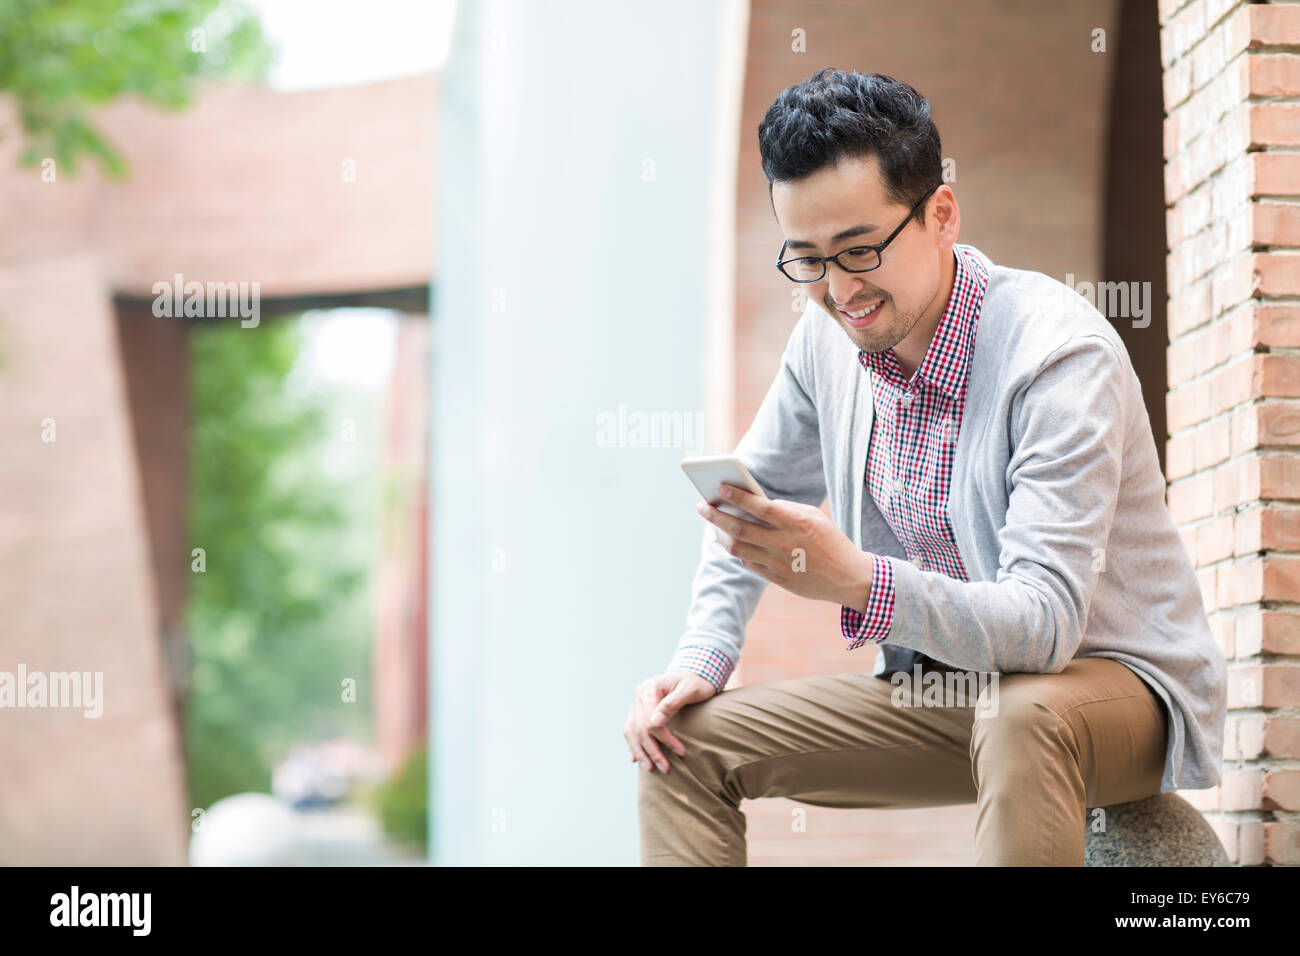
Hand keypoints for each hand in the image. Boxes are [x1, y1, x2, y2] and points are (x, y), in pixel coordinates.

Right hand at [623, 671, 714, 772]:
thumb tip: (655, 723)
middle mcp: (639, 696)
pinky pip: (631, 729)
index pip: (650, 721)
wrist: (696, 673)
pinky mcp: (640, 710)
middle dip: (652, 751)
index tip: (681, 751)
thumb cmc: (696, 682)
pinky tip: (634, 758)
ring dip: (639, 752)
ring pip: (631, 731)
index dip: (665, 739)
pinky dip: (633, 744)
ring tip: (649, 768)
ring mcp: (637, 703)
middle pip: (640, 729)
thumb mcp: (690, 690)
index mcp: (648, 689)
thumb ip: (672, 704)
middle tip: (665, 768)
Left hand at [697, 483, 874, 609]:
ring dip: (721, 535)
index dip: (737, 497)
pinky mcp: (777, 578)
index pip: (760, 507)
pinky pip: (748, 562)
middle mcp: (785, 543)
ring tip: (714, 525)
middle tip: (702, 506)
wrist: (847, 577)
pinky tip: (733, 541)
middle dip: (716, 516)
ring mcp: (779, 563)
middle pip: (740, 528)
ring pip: (738, 548)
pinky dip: (737, 550)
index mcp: (797, 523)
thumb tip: (752, 504)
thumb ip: (784, 510)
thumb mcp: (813, 517)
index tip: (719, 487)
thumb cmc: (830, 540)